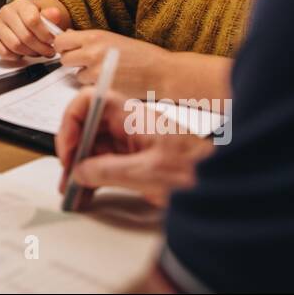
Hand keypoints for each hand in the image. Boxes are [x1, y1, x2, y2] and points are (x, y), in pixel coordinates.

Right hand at [0, 0, 68, 59]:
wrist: (19, 18)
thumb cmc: (32, 17)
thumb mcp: (44, 14)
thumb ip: (50, 15)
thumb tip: (55, 14)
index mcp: (20, 4)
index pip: (32, 20)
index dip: (44, 34)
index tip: (52, 41)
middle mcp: (6, 12)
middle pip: (25, 36)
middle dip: (40, 48)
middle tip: (48, 51)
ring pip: (15, 46)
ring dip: (29, 53)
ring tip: (37, 52)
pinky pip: (3, 52)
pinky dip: (16, 56)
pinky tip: (22, 53)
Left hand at [53, 29, 167, 95]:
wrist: (161, 71)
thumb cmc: (141, 56)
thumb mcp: (113, 39)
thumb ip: (90, 40)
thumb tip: (69, 36)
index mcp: (95, 36)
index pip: (61, 40)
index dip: (64, 47)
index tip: (69, 50)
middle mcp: (93, 50)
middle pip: (64, 58)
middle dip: (72, 62)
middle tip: (86, 64)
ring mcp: (96, 69)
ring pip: (75, 75)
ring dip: (84, 75)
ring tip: (103, 73)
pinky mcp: (102, 86)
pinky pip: (87, 87)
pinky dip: (94, 86)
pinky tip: (109, 81)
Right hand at [56, 88, 214, 207]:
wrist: (226, 183)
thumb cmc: (199, 171)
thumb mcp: (147, 173)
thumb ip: (108, 171)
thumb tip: (81, 171)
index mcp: (132, 115)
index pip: (90, 101)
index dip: (71, 122)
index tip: (68, 148)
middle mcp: (130, 124)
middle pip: (88, 127)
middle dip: (72, 150)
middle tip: (67, 175)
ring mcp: (133, 142)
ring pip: (95, 147)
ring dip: (80, 168)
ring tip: (73, 191)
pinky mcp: (138, 160)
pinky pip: (107, 163)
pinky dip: (94, 177)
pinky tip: (88, 192)